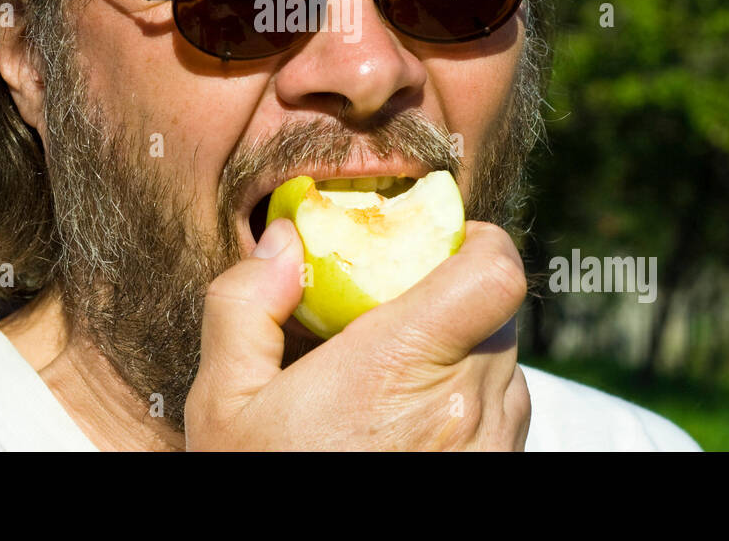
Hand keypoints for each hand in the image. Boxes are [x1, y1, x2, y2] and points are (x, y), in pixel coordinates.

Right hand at [184, 217, 529, 449]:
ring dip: (464, 353)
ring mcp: (492, 450)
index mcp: (400, 366)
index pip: (496, 275)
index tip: (443, 240)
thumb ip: (246, 306)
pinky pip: (504, 415)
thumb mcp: (223, 403)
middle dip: (451, 299)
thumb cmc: (262, 489)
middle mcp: (466, 408)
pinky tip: (408, 426)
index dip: (479, 243)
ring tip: (394, 380)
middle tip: (393, 313)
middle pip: (496, 313)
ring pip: (505, 364)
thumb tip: (286, 243)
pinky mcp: (499, 477)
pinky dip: (470, 403)